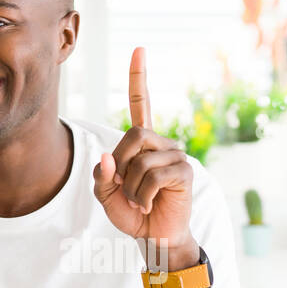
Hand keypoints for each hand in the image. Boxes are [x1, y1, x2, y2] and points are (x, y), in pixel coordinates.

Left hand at [93, 47, 196, 267]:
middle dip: (120, 164)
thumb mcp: (107, 195)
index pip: (142, 104)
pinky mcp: (184, 172)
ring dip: (131, 187)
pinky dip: (143, 196)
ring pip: (140, 160)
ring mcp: (176, 155)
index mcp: (143, 143)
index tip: (139, 49)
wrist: (155, 237)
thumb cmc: (133, 213)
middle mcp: (162, 143)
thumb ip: (102, 176)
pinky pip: (152, 177)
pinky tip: (150, 204)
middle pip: (133, 135)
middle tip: (125, 188)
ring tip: (140, 200)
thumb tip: (107, 158)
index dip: (139, 78)